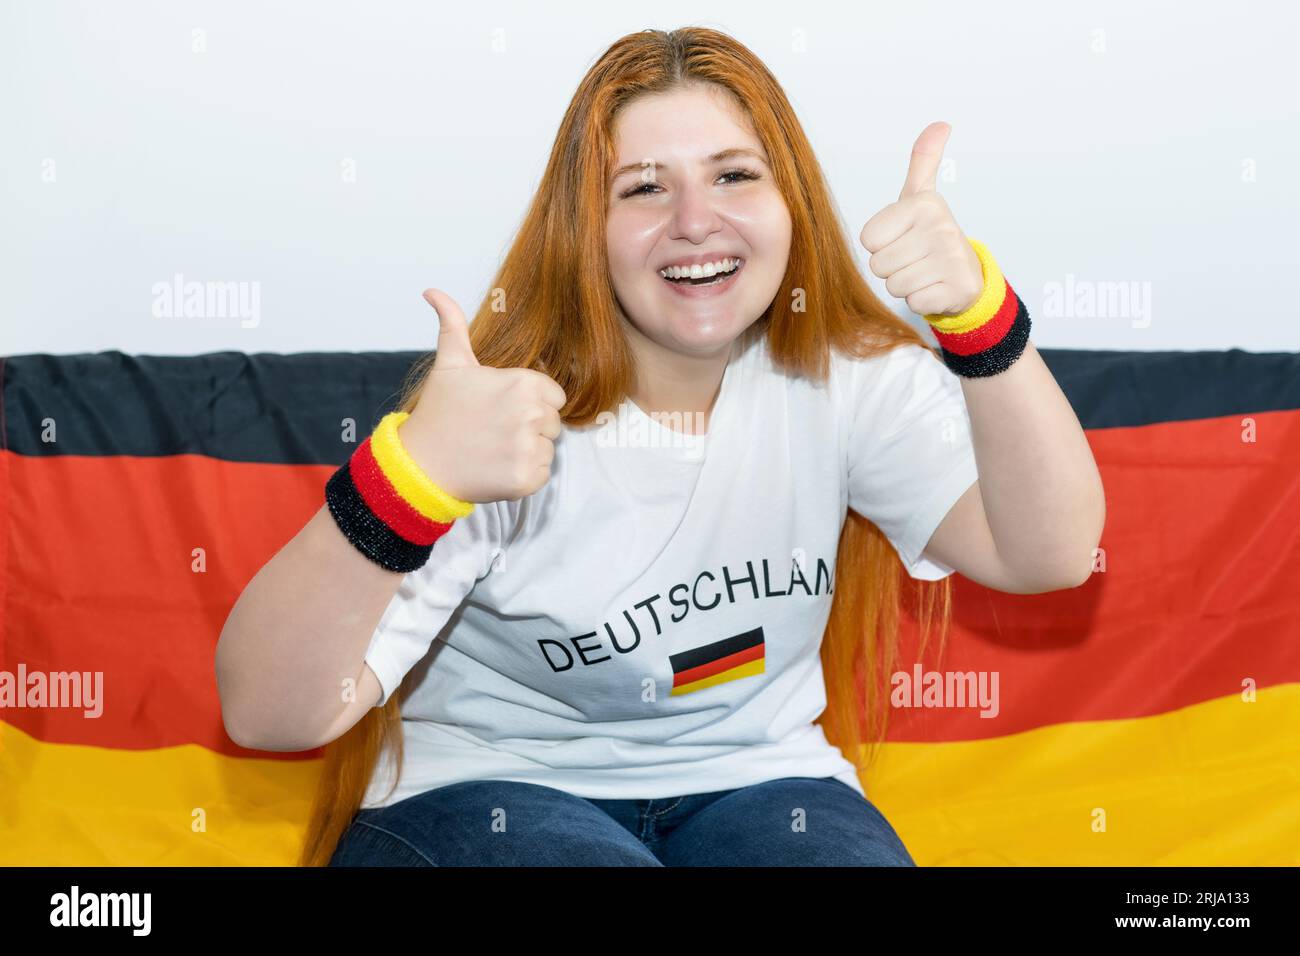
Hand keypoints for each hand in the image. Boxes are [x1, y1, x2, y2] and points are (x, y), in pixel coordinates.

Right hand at [397, 289, 565, 503]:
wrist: (420, 465)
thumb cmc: (438, 413)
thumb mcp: (449, 365)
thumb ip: (453, 324)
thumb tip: (433, 291)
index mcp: (523, 384)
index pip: (554, 396)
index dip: (530, 403)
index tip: (502, 409)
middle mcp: (530, 415)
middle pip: (553, 423)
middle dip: (529, 427)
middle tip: (494, 430)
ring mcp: (528, 449)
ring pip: (548, 448)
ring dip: (527, 451)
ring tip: (493, 448)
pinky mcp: (527, 479)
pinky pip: (542, 473)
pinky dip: (524, 475)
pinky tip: (496, 467)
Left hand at [859, 121, 984, 316]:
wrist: (967, 274)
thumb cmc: (931, 235)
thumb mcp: (921, 197)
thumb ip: (923, 161)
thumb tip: (941, 123)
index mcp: (923, 204)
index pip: (868, 239)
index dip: (880, 245)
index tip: (902, 238)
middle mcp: (940, 227)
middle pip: (878, 264)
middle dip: (891, 267)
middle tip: (913, 259)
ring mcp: (951, 259)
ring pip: (894, 285)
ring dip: (905, 284)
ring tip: (924, 272)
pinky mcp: (956, 289)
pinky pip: (914, 303)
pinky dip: (921, 301)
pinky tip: (935, 288)